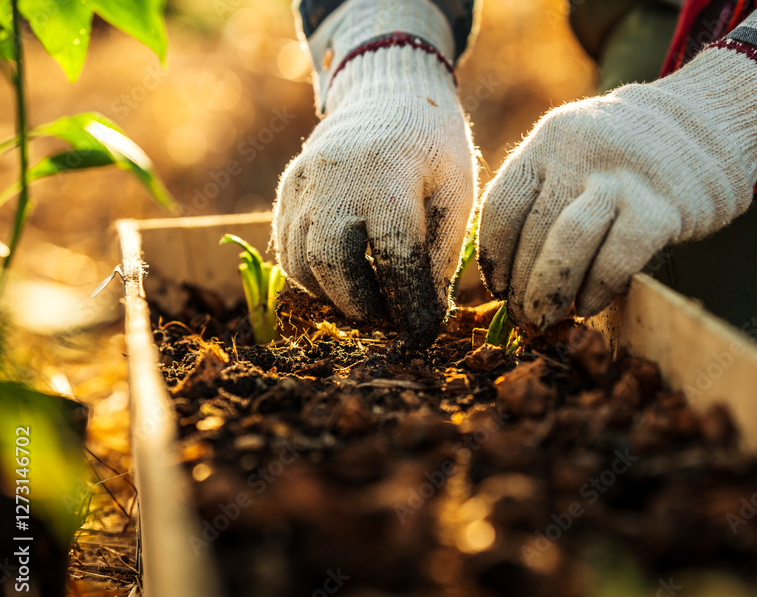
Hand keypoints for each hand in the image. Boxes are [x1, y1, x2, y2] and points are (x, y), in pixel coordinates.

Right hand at [274, 3, 474, 346]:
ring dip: (337, 297)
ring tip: (372, 301)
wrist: (386, 93)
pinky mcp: (286, 191)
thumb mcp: (456, 191)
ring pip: (302, 266)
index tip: (426, 330)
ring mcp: (302, 184)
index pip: (394, 259)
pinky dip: (315, 278)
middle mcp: (334, 180)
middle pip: (332, 267)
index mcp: (387, 177)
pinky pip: (288, 252)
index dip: (410, 304)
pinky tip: (347, 280)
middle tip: (393, 320)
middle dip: (363, 307)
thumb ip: (440, 252)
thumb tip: (426, 314)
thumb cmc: (432, 146)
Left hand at [478, 42, 756, 327]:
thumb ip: (546, 189)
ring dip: (549, 292)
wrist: (712, 118)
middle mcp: (580, 153)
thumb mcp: (580, 146)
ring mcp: (621, 179)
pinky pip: (616, 260)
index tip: (498, 287)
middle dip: (521, 286)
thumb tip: (510, 266)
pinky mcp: (661, 207)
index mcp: (550, 138)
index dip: (493, 256)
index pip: (502, 204)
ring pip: (566, 245)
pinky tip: (590, 304)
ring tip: (546, 318)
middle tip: (523, 317)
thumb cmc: (632, 151)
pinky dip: (596, 290)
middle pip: (532, 232)